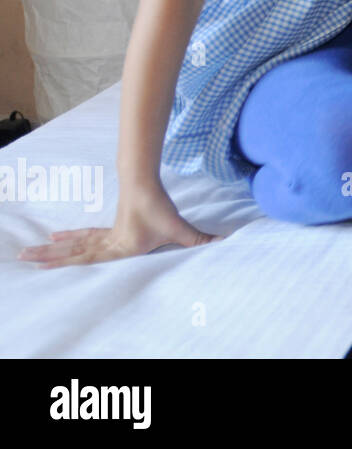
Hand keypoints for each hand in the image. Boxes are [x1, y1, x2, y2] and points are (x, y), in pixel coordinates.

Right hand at [17, 185, 220, 267]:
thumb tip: (224, 244)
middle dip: (49, 258)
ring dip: (55, 249)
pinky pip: (86, 235)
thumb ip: (200, 239)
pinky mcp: (111, 226)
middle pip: (73, 252)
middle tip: (24, 259)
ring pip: (75, 244)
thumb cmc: (160, 208)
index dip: (66, 266)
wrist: (146, 182)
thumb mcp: (179, 229)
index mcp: (118, 248)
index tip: (43, 271)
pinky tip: (60, 238)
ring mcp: (107, 234)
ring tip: (32, 251)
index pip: (88, 261)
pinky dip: (72, 238)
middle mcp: (108, 243)